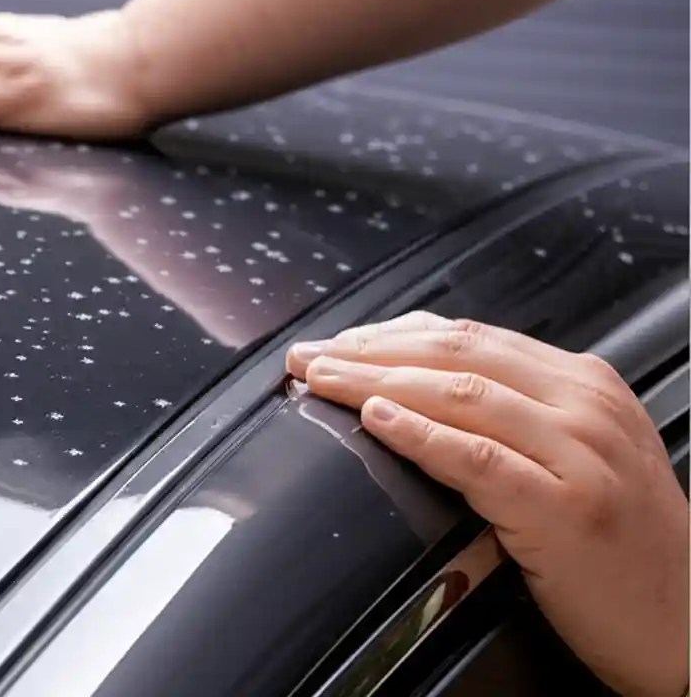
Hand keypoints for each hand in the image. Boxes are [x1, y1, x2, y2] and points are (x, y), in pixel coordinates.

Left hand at [286, 312, 688, 696]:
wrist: (685, 625)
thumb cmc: (620, 547)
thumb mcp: (578, 457)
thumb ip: (516, 417)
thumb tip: (415, 391)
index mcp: (584, 385)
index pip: (470, 337)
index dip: (390, 334)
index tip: (335, 342)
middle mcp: (585, 406)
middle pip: (456, 355)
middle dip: (368, 350)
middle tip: (307, 357)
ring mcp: (580, 453)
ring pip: (459, 395)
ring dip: (375, 383)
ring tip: (322, 381)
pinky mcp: (567, 508)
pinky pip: (477, 458)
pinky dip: (420, 434)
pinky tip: (376, 420)